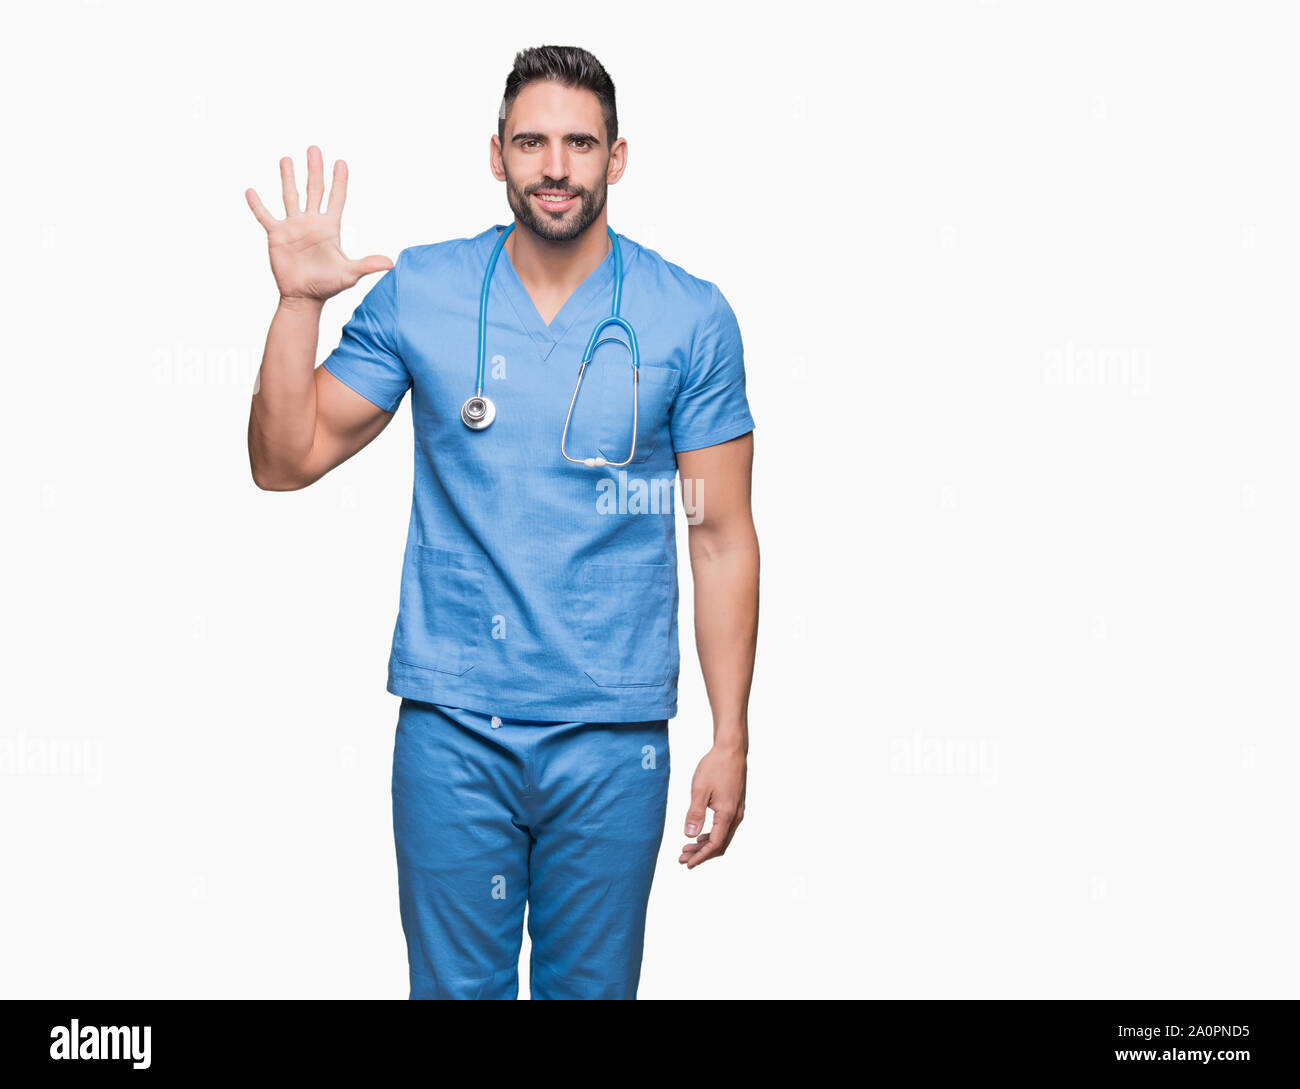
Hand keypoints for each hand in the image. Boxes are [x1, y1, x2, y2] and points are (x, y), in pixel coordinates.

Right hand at [245, 145, 391, 303]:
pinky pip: (265, 216)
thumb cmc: (328, 286)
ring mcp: (293, 227)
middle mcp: (311, 223)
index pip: (336, 198)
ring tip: (286, 159)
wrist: (304, 297)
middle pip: (314, 190)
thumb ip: (367, 265)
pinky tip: (251, 191)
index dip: (339, 181)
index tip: (341, 162)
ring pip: (290, 196)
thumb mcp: (349, 274)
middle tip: (314, 149)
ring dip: (288, 178)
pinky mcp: (277, 236)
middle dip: (315, 169)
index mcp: (330, 228)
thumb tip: (390, 263)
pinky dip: (258, 205)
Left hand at [679, 742, 745, 868]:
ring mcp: (737, 811)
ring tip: (687, 848)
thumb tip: (689, 835)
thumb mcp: (700, 789)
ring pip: (723, 837)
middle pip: (720, 845)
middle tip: (682, 858)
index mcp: (727, 814)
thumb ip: (695, 813)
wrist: (731, 750)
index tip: (687, 864)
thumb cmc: (715, 767)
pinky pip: (725, 828)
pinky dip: (712, 836)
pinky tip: (700, 835)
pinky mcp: (735, 806)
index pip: (714, 845)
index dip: (700, 856)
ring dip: (706, 846)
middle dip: (701, 854)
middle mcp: (736, 816)